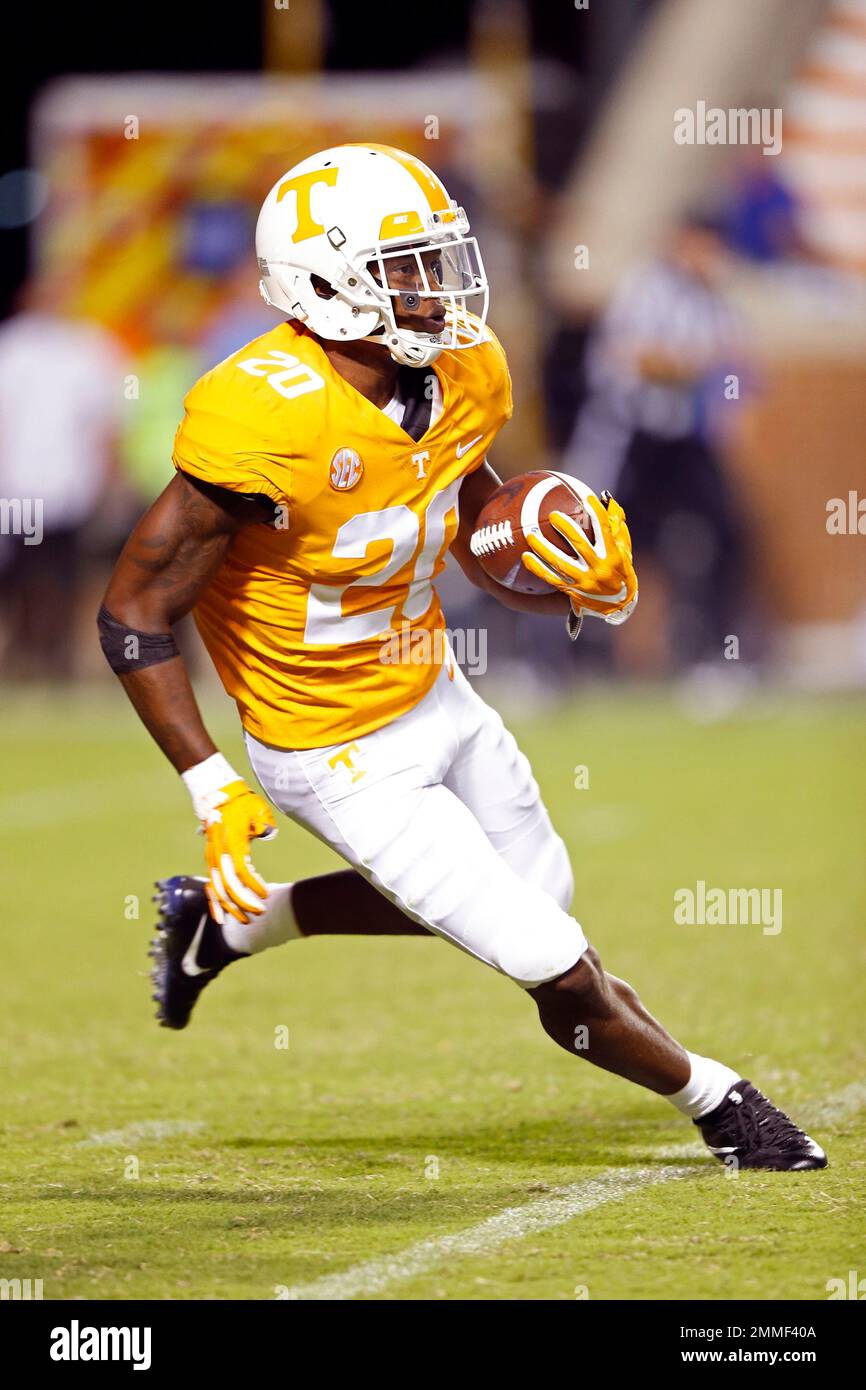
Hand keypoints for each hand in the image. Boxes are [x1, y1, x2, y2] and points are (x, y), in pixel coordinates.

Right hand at [182, 756, 276, 924]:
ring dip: (231, 907)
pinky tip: (221, 918)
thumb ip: (262, 822)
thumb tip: (267, 832)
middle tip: (260, 912)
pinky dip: (214, 903)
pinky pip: (209, 886)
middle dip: (243, 903)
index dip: (253, 886)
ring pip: (217, 890)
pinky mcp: (210, 861)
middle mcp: (218, 854)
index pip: (240, 871)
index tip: (266, 895)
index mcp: (230, 843)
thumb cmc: (241, 803)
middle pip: (227, 886)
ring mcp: (211, 859)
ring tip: (246, 919)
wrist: (218, 795)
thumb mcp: (255, 809)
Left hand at [521, 489, 637, 624]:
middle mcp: (598, 568)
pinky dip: (537, 568)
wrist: (618, 605)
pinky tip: (525, 557)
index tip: (586, 498)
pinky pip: (551, 578)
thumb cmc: (621, 571)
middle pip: (580, 545)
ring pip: (560, 563)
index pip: (604, 529)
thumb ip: (617, 527)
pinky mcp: (572, 590)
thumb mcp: (625, 550)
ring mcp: (584, 580)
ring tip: (530, 535)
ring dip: (544, 548)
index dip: (596, 513)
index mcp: (613, 555)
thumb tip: (610, 502)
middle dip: (566, 528)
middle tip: (553, 515)